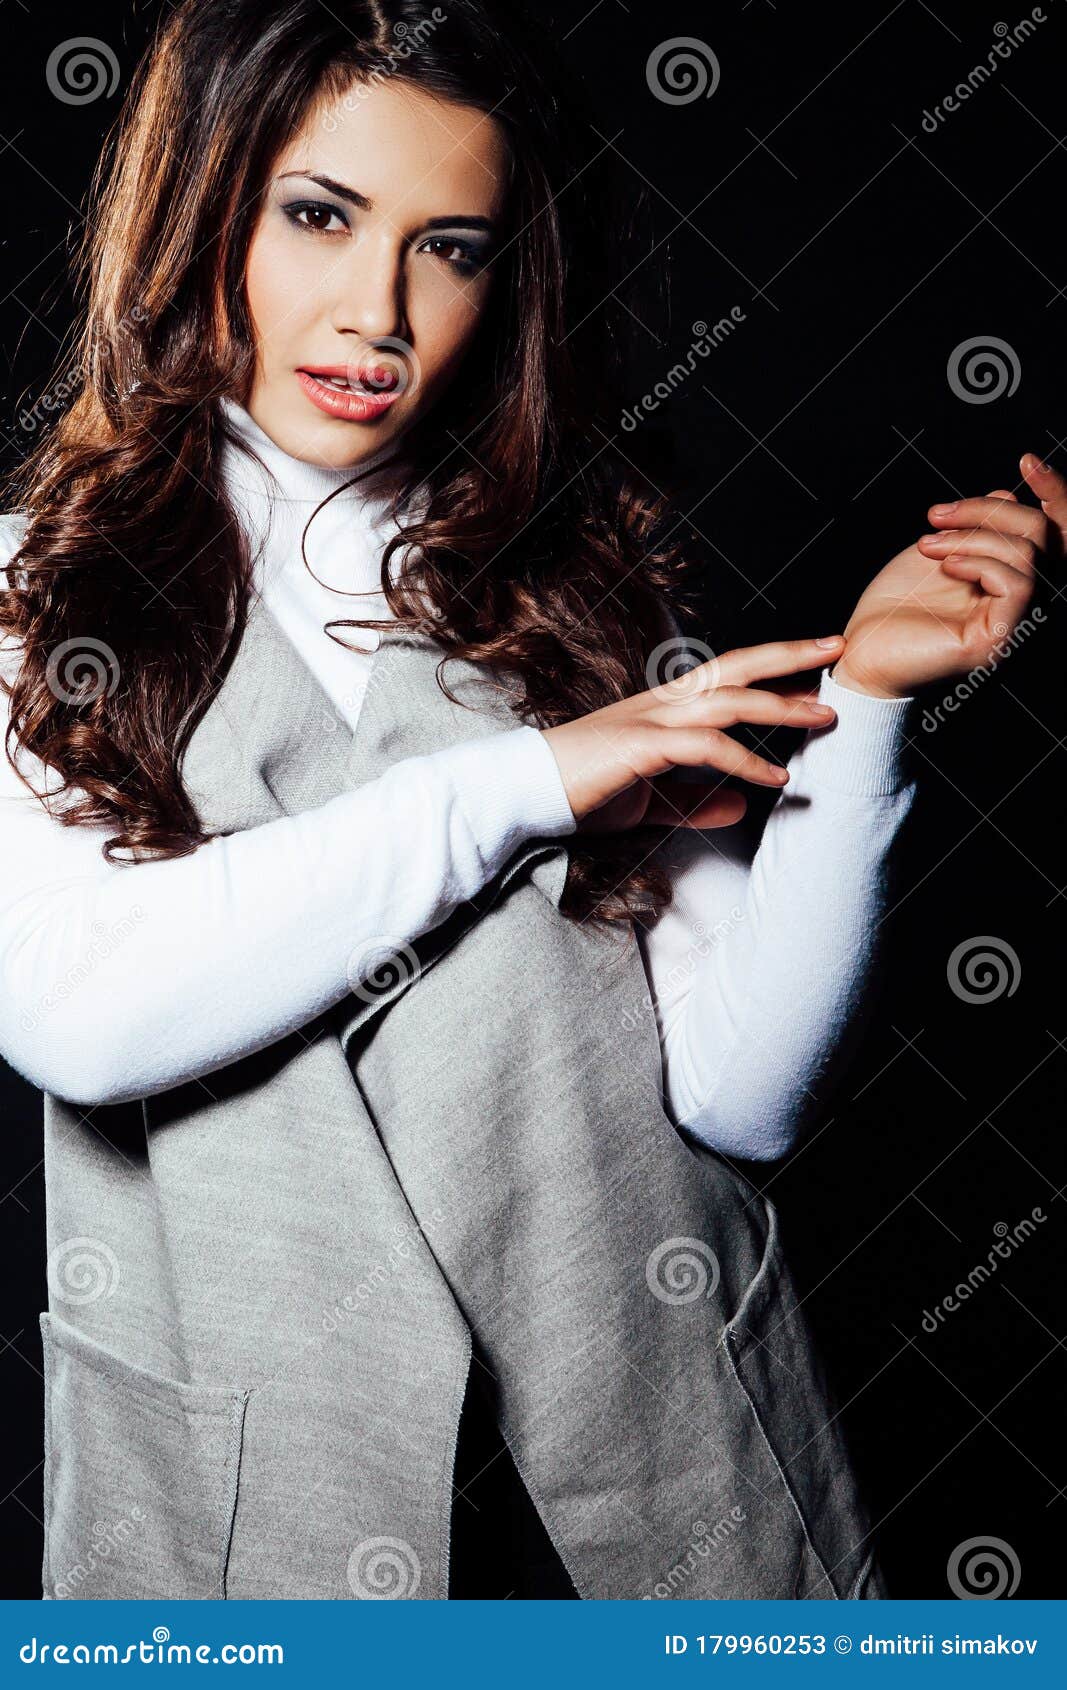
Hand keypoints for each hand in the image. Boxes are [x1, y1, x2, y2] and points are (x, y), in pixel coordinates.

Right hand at [540, 635, 844, 834]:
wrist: (525, 793)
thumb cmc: (581, 792)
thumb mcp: (650, 801)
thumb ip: (696, 802)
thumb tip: (742, 808)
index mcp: (663, 706)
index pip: (729, 674)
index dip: (773, 665)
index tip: (817, 665)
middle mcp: (661, 703)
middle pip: (737, 666)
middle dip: (789, 655)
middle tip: (837, 648)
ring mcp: (650, 720)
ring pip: (729, 701)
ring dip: (780, 706)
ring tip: (824, 717)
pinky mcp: (640, 747)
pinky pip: (704, 748)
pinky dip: (744, 763)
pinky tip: (773, 780)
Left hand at [833, 453, 1055, 699]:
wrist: (863, 653)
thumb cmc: (897, 607)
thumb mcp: (939, 550)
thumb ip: (976, 527)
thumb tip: (1007, 494)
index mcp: (1012, 578)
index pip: (1053, 531)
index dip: (1053, 490)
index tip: (1026, 460)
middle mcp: (1021, 602)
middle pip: (1038, 532)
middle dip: (986, 511)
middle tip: (936, 516)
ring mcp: (1013, 623)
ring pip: (1024, 553)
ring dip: (969, 537)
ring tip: (926, 545)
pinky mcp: (997, 639)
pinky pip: (1014, 583)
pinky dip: (978, 562)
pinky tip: (945, 567)